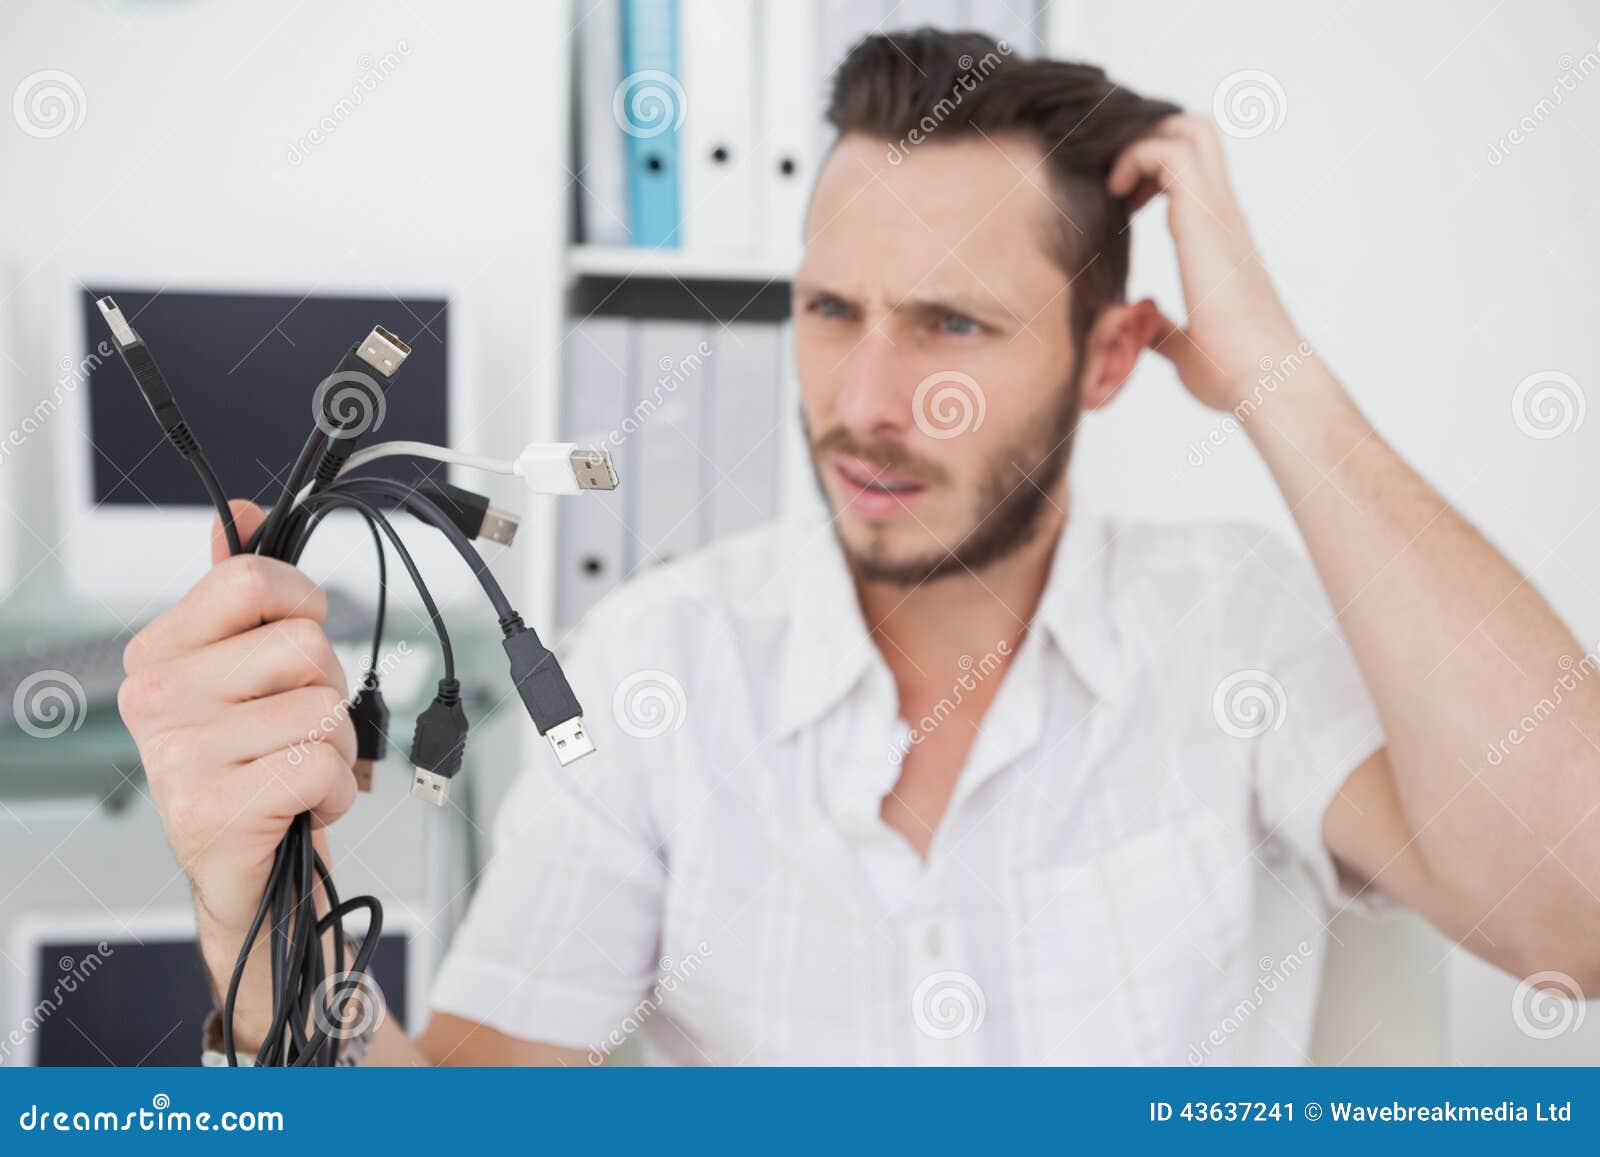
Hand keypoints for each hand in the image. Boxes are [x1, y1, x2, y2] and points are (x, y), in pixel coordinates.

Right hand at [118, 501, 356, 1002]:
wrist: (253, 876)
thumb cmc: (257, 766)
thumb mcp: (247, 673)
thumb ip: (239, 594)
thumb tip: (240, 513)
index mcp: (158, 652)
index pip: (252, 579)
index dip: (303, 604)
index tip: (298, 640)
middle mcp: (153, 697)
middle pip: (304, 645)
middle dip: (327, 690)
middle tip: (294, 732)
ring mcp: (175, 755)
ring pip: (322, 708)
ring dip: (335, 748)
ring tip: (295, 774)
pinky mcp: (210, 809)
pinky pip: (322, 765)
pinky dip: (335, 792)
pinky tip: (301, 808)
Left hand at [1108, 115, 1303, 411]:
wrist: (1263, 379)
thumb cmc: (1232, 371)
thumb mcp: (1185, 348)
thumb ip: (1164, 331)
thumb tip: (1143, 322)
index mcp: (1219, 238)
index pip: (1194, 167)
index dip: (1152, 166)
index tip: (1122, 200)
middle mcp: (1223, 216)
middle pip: (1195, 131)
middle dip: (1145, 138)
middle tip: (1113, 181)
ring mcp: (1218, 213)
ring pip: (1187, 131)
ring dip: (1139, 143)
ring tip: (1113, 185)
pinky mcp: (1205, 220)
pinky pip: (1170, 154)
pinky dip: (1137, 157)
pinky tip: (1116, 193)